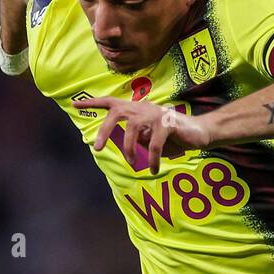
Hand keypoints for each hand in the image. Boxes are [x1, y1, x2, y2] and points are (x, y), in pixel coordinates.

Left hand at [72, 96, 209, 173]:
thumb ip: (136, 138)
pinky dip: (153, 159)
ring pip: (133, 130)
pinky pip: (154, 144)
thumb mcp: (149, 137)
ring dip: (129, 150)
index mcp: (136, 109)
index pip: (111, 103)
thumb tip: (128, 147)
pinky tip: (154, 170)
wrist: (198, 132)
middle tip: (96, 149)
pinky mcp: (167, 123)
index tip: (75, 105)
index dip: (93, 104)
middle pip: (116, 114)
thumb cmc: (172, 135)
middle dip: (104, 131)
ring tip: (132, 164)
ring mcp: (155, 114)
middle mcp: (143, 107)